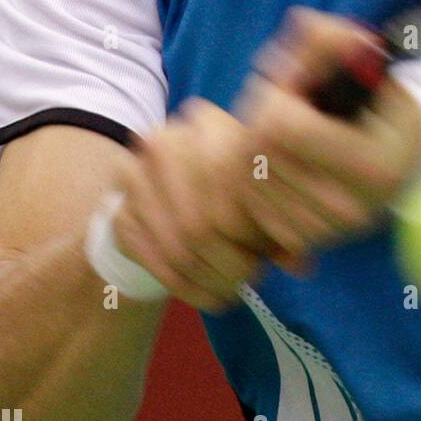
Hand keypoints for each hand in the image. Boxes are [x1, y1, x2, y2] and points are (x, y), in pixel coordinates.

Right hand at [112, 96, 294, 313]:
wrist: (163, 191)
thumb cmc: (227, 191)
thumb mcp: (258, 198)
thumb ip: (281, 225)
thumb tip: (301, 265)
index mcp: (207, 123)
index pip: (229, 188)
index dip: (250, 232)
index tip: (265, 256)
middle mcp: (164, 141)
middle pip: (201, 223)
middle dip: (231, 262)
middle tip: (251, 279)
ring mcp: (134, 176)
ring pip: (179, 249)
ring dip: (210, 281)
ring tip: (233, 292)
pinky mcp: (119, 212)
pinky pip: (155, 262)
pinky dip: (187, 289)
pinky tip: (209, 297)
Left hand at [235, 8, 420, 265]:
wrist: (400, 154)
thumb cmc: (380, 100)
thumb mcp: (371, 62)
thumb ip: (332, 38)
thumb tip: (301, 24)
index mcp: (372, 165)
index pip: (281, 125)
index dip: (275, 94)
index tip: (290, 83)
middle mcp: (351, 208)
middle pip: (257, 149)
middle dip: (259, 116)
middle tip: (283, 104)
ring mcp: (325, 231)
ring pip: (246, 178)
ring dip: (252, 145)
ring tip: (285, 132)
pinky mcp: (302, 241)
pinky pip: (247, 203)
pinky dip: (251, 176)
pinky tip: (280, 160)